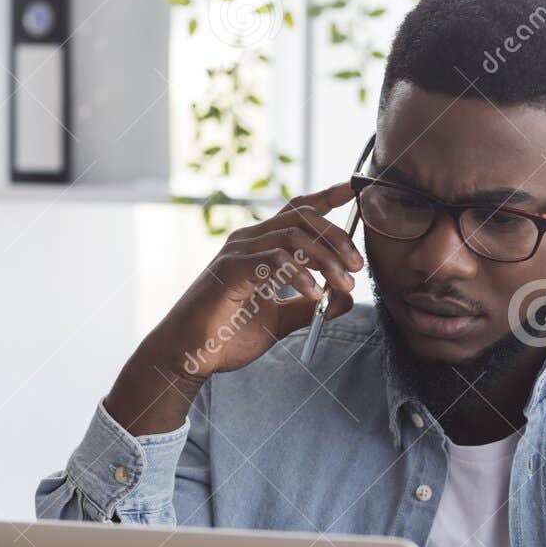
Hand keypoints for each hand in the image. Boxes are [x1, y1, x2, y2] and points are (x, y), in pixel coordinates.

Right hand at [105, 182, 362, 434]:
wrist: (188, 356)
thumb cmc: (227, 337)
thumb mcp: (281, 319)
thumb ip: (309, 305)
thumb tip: (342, 297)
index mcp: (259, 245)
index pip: (297, 210)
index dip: (327, 196)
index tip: (354, 190)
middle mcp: (247, 240)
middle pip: (302, 217)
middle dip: (336, 237)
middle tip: (357, 266)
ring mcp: (237, 252)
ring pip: (292, 236)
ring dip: (325, 259)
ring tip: (343, 285)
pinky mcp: (230, 271)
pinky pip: (273, 261)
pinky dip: (300, 276)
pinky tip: (314, 294)